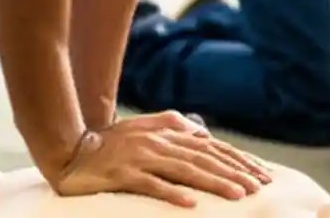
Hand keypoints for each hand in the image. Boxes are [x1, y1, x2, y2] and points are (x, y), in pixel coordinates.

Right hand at [54, 111, 270, 205]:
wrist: (68, 148)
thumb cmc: (109, 142)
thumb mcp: (144, 128)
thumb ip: (172, 125)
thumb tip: (202, 132)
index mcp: (166, 132)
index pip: (211, 147)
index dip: (238, 160)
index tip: (261, 174)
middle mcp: (157, 142)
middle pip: (204, 157)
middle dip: (234, 172)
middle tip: (258, 188)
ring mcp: (140, 157)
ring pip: (184, 169)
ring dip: (213, 182)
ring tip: (237, 195)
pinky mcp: (122, 174)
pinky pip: (150, 184)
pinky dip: (171, 193)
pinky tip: (191, 203)